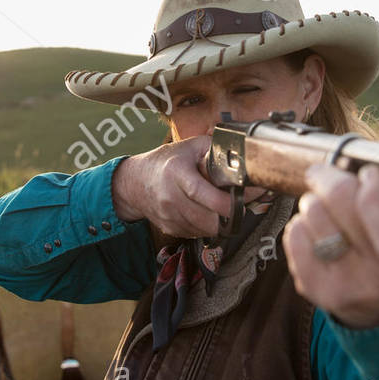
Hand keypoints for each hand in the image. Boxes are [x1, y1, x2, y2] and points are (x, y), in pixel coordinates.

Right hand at [112, 138, 265, 239]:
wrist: (135, 183)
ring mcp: (169, 216)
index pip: (202, 193)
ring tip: (223, 207)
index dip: (226, 202)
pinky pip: (197, 233)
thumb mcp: (189, 146)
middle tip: (240, 204)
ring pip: (205, 230)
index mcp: (176, 172)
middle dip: (229, 215)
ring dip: (220, 222)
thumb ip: (214, 148)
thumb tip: (242, 155)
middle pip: (207, 218)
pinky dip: (207, 226)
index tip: (243, 199)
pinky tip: (207, 212)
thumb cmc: (166, 162)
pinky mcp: (170, 228)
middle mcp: (170, 197)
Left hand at [281, 162, 378, 328]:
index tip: (370, 174)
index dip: (375, 196)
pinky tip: (315, 227)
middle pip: (346, 209)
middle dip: (331, 180)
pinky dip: (300, 223)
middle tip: (325, 173)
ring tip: (323, 203)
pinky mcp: (323, 293)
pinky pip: (296, 238)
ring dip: (314, 202)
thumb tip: (359, 158)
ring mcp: (357, 290)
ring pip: (316, 218)